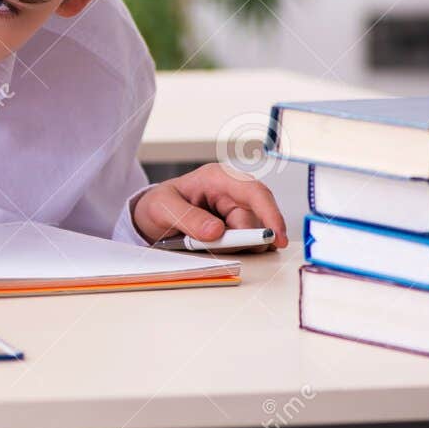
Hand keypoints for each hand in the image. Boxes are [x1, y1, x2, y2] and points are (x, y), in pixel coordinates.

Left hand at [132, 163, 287, 248]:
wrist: (153, 216)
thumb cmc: (158, 205)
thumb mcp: (162, 208)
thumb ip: (187, 218)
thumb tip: (216, 231)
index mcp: (218, 178)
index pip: (255, 192)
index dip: (270, 214)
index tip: (275, 238)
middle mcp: (233, 193)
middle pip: (255, 221)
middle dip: (237, 239)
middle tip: (209, 244)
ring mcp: (237, 211)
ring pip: (252, 236)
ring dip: (231, 246)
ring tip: (202, 241)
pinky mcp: (237, 227)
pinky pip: (246, 243)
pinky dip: (233, 250)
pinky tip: (213, 246)